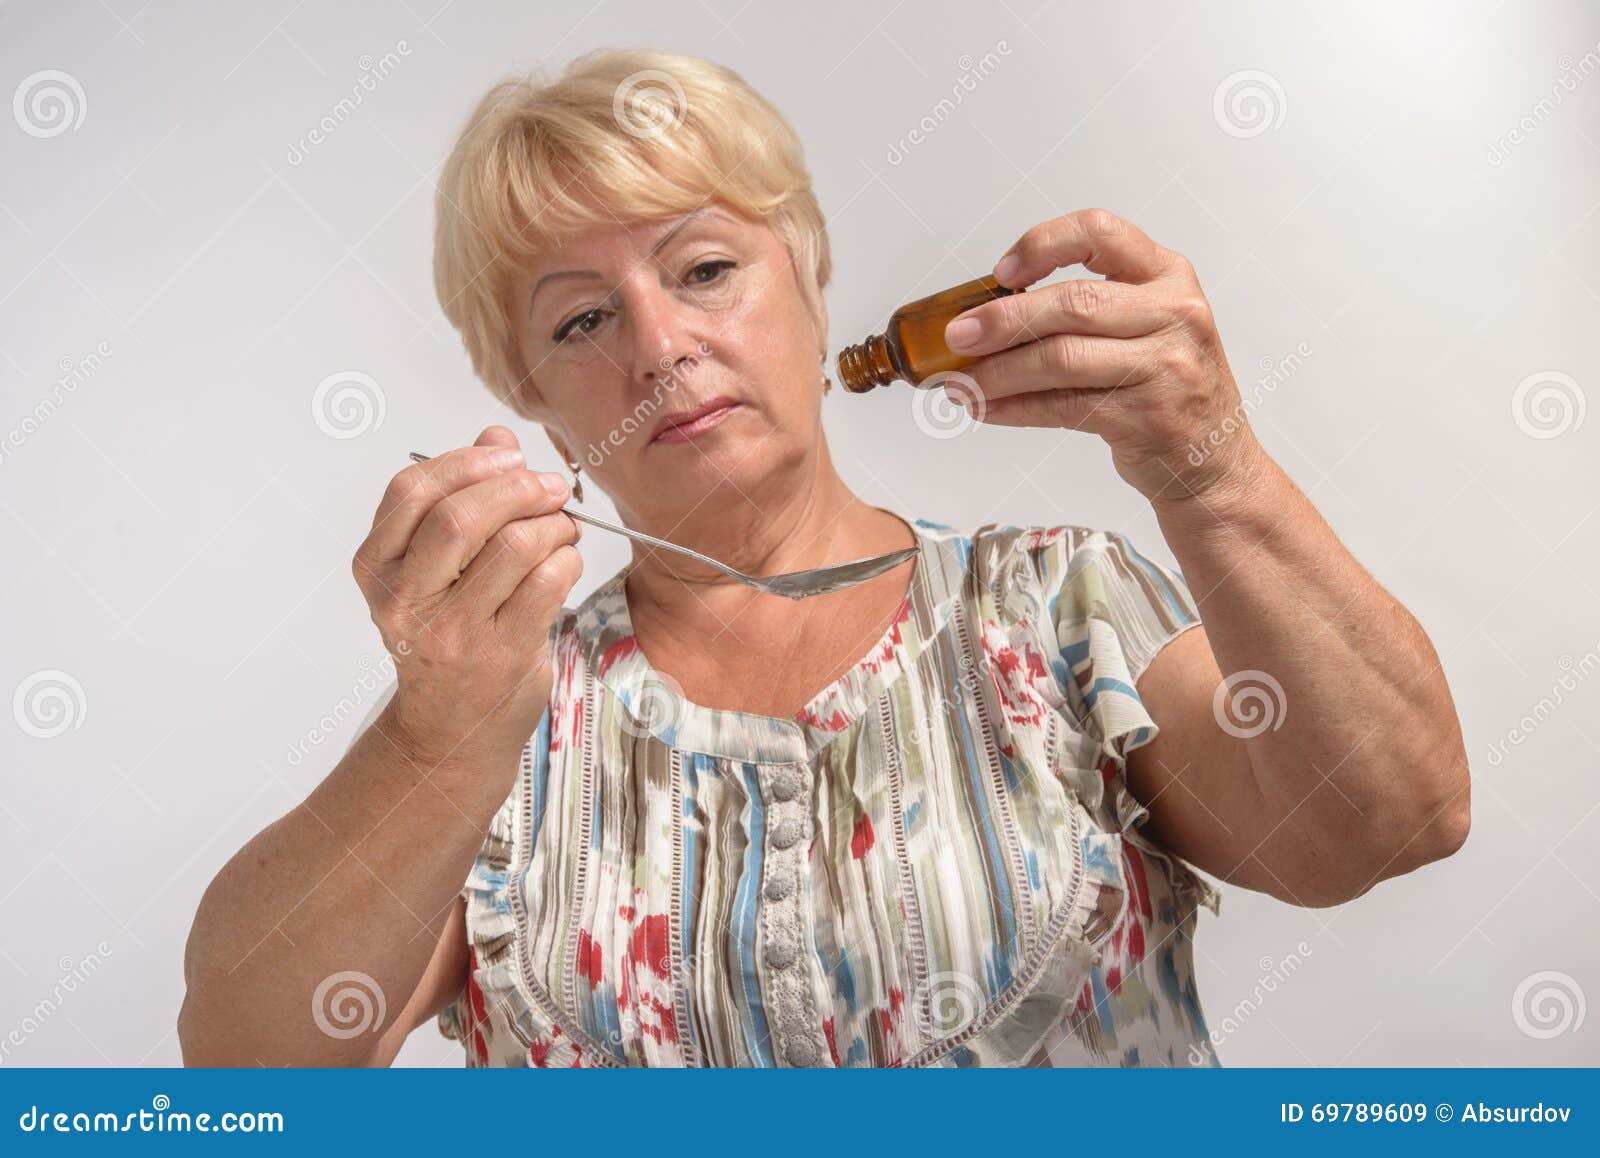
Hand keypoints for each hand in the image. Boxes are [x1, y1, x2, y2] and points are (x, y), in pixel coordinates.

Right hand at [351, 425, 582, 769]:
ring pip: (515, 546)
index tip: (507, 455)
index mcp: (378, 569)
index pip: (411, 492)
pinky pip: (548, 582)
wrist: (450, 730)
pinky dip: (567, 559)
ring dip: (553, 525)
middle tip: (549, 487)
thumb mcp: (434, 570)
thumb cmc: (447, 636)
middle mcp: (407, 601)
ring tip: (562, 528)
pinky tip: (564, 563)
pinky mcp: (503, 653)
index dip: (466, 462)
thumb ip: (461, 497)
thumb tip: (497, 434)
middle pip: (463, 516)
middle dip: (519, 487)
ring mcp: (454, 631)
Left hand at [942, 207, 1266, 503]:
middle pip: (1072, 302)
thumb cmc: (1167, 385)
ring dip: (998, 373)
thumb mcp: (1148, 323)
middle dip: (1003, 319)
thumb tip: (988, 310)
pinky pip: (1062, 406)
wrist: (1214, 458)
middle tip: (957, 335)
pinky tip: (986, 408)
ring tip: (961, 383)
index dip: (1042, 245)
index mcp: (1168, 274)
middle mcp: (1173, 313)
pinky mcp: (1146, 416)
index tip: (1002, 272)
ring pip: (1060, 358)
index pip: (1100, 232)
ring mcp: (1164, 366)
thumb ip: (1089, 305)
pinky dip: (1015, 407)